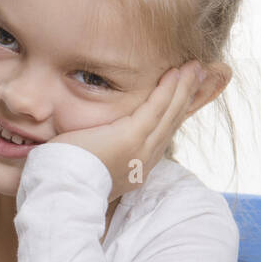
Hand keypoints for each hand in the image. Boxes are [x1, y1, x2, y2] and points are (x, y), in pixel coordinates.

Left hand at [49, 60, 206, 202]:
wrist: (61, 194)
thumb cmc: (65, 178)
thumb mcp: (90, 165)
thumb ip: (100, 151)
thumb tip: (94, 141)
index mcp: (136, 169)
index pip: (161, 135)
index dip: (174, 113)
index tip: (184, 95)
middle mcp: (144, 162)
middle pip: (171, 123)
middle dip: (186, 97)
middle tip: (200, 74)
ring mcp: (140, 152)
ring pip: (168, 114)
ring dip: (183, 88)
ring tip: (195, 67)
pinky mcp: (130, 140)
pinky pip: (155, 109)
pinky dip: (167, 90)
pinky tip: (177, 73)